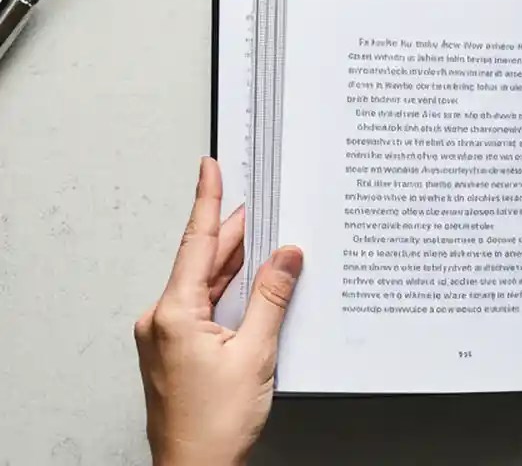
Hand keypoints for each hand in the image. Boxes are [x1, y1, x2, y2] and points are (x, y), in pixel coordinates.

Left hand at [134, 158, 303, 465]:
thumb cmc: (213, 425)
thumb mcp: (256, 353)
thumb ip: (272, 298)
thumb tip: (286, 257)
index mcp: (174, 314)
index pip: (197, 243)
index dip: (207, 201)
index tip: (209, 169)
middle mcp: (162, 320)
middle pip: (201, 260)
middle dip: (231, 230)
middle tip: (255, 198)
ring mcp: (166, 336)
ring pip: (204, 284)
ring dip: (233, 261)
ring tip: (261, 235)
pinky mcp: (176, 351)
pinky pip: (203, 306)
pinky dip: (228, 290)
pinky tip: (250, 283)